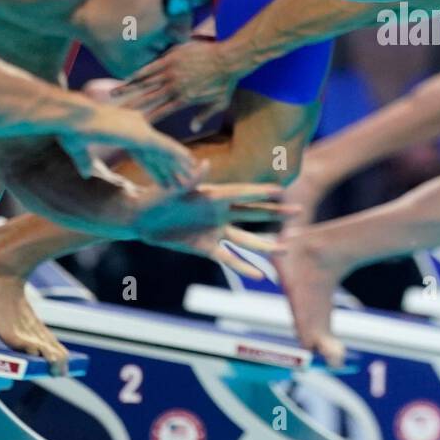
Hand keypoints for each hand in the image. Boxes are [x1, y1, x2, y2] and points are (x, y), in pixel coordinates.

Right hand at [64, 105, 198, 187]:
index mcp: (125, 130)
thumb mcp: (79, 149)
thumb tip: (86, 174)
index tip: (164, 179)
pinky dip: (178, 154)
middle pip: (158, 153)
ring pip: (165, 149)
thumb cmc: (71, 129)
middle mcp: (137, 126)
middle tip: (184, 180)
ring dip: (178, 163)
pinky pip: (165, 146)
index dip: (155, 168)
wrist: (72, 116)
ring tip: (193, 175)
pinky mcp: (141, 133)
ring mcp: (141, 129)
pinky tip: (190, 162)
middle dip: (170, 169)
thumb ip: (86, 161)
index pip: (144, 154)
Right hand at [115, 36, 249, 131]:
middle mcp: (174, 88)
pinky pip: (151, 67)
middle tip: (115, 113)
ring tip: (113, 95)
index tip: (134, 126)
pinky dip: (138, 73)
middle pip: (147, 99)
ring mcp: (171, 72)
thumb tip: (194, 128)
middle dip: (130, 106)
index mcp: (183, 100)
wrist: (229, 59)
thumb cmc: (226, 82)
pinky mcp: (171, 58)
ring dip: (128, 89)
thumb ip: (204, 116)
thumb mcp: (219, 104)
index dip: (146, 119)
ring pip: (145, 83)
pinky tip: (127, 77)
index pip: (160, 112)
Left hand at [137, 183, 296, 276]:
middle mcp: (220, 213)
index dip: (262, 191)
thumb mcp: (173, 189)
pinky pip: (229, 258)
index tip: (283, 188)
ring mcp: (215, 231)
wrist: (141, 219)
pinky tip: (260, 275)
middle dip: (276, 213)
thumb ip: (190, 179)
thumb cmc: (156, 198)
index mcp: (215, 195)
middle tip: (298, 211)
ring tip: (286, 249)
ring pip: (247, 239)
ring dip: (265, 245)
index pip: (244, 193)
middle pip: (254, 214)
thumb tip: (203, 164)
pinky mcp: (206, 247)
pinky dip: (244, 267)